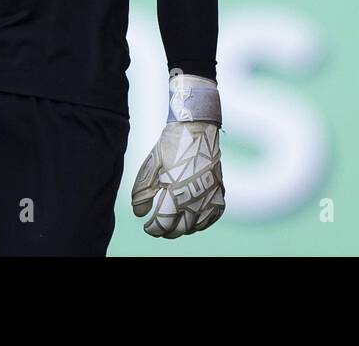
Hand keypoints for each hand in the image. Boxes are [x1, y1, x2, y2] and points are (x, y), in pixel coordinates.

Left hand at [131, 71, 225, 237]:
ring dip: (184, 227)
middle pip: (179, 229)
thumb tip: (139, 215)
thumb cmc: (171, 145)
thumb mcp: (151, 167)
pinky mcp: (219, 191)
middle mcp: (196, 199)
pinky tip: (194, 218)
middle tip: (158, 226)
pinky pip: (213, 216)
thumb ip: (142, 192)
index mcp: (177, 193)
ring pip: (196, 226)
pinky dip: (203, 222)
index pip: (163, 224)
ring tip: (174, 222)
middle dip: (166, 230)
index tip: (146, 225)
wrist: (197, 128)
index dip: (152, 228)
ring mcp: (210, 196)